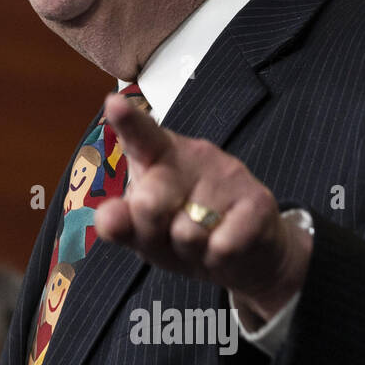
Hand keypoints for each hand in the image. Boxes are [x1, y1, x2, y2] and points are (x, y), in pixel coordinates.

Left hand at [92, 92, 311, 325]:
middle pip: (149, 204)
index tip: (114, 104)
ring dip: (189, 252)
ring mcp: (229, 173)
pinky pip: (221, 247)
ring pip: (186, 234)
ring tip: (202, 242)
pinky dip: (217, 260)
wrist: (248, 255)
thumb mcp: (145, 233)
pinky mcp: (259, 200)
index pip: (140, 135)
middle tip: (170, 235)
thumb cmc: (185, 234)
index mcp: (159, 155)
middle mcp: (194, 154)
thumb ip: (121, 224)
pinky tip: (225, 248)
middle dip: (153, 234)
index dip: (127, 121)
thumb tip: (105, 218)